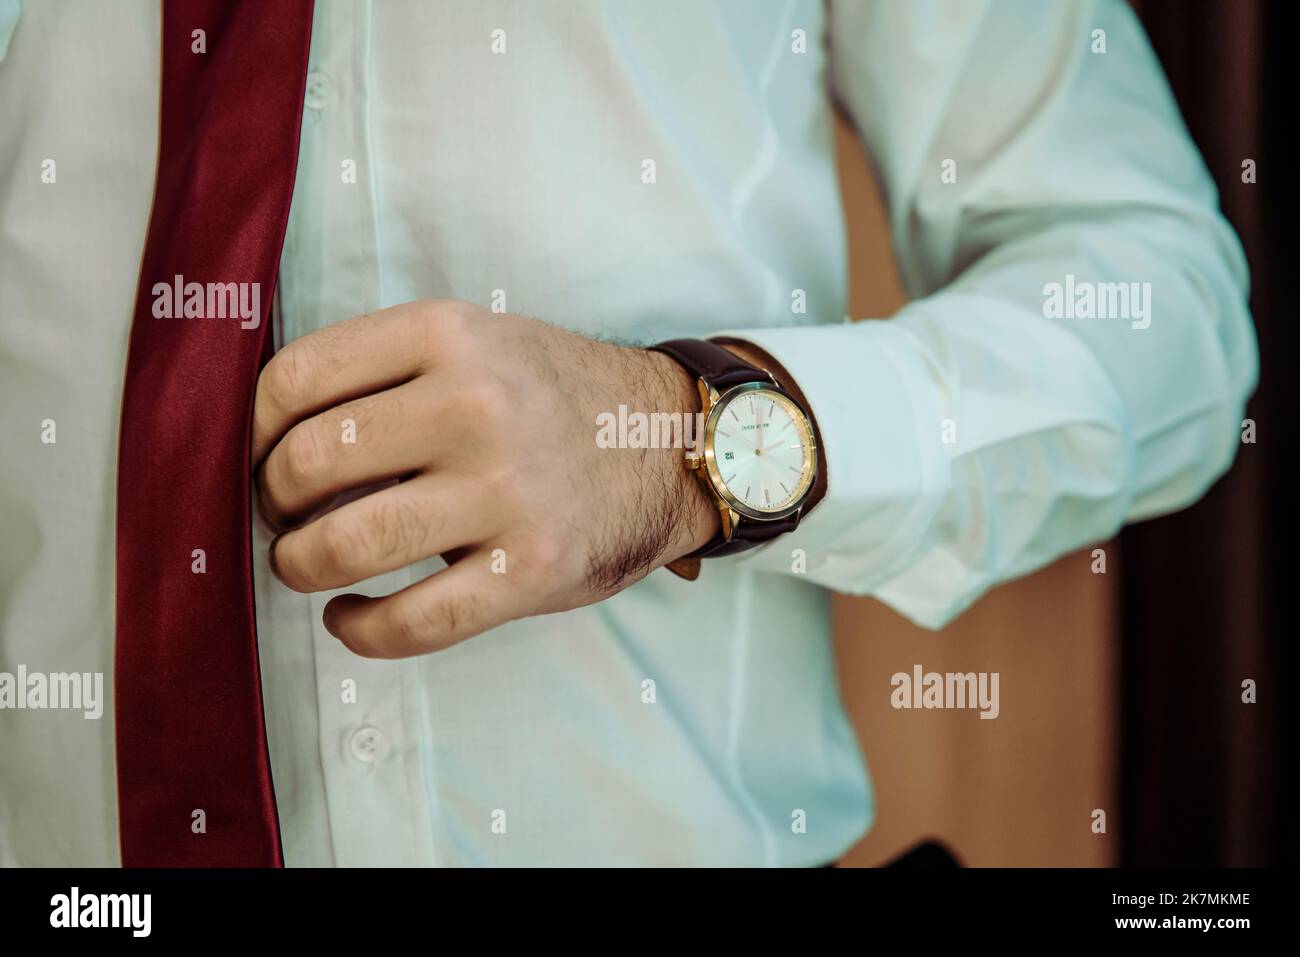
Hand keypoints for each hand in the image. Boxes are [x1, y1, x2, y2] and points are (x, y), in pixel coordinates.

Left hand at [252, 300, 719, 657]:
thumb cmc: (555, 397)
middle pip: (306, 464)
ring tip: (307, 566)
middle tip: (282, 518)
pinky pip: (412, 620)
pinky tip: (350, 617)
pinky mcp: (532, 568)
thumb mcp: (479, 341)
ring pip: (345, 544)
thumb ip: (388, 372)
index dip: (248, 430)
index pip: (295, 380)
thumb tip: (270, 438)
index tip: (254, 458)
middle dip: (270, 504)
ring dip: (299, 566)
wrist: (670, 443)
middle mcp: (474, 405)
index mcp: (447, 336)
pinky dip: (358, 630)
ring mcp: (506, 490)